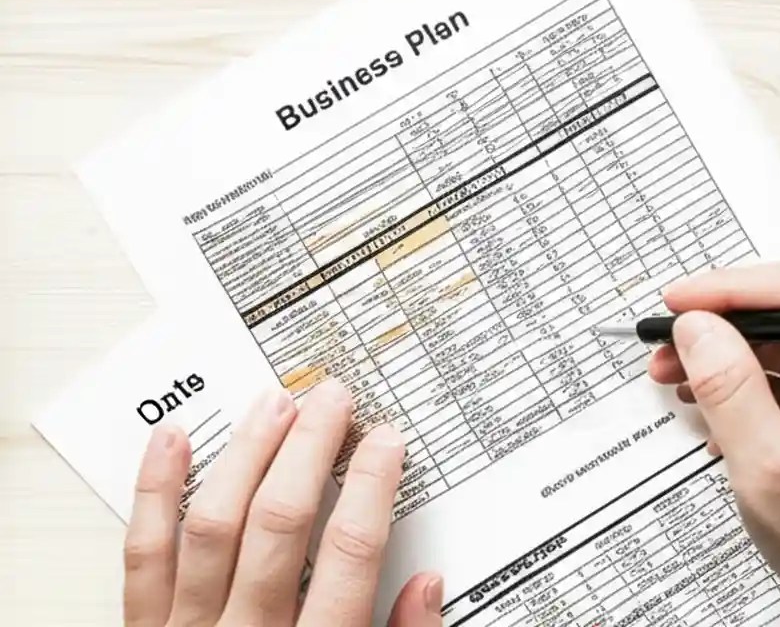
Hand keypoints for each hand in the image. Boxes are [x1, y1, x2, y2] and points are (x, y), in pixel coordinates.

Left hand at [123, 379, 444, 625]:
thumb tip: (429, 586)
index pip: (350, 555)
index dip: (371, 486)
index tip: (386, 442)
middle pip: (279, 525)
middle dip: (309, 451)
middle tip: (332, 400)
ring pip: (212, 527)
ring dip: (245, 455)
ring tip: (272, 405)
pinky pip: (143, 554)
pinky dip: (155, 491)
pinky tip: (174, 442)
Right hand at [648, 261, 779, 626]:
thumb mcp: (770, 467)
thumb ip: (730, 388)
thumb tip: (698, 326)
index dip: (729, 290)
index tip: (678, 302)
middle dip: (721, 326)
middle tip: (668, 344)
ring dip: (727, 354)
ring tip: (678, 376)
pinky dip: (746, 381)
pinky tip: (712, 402)